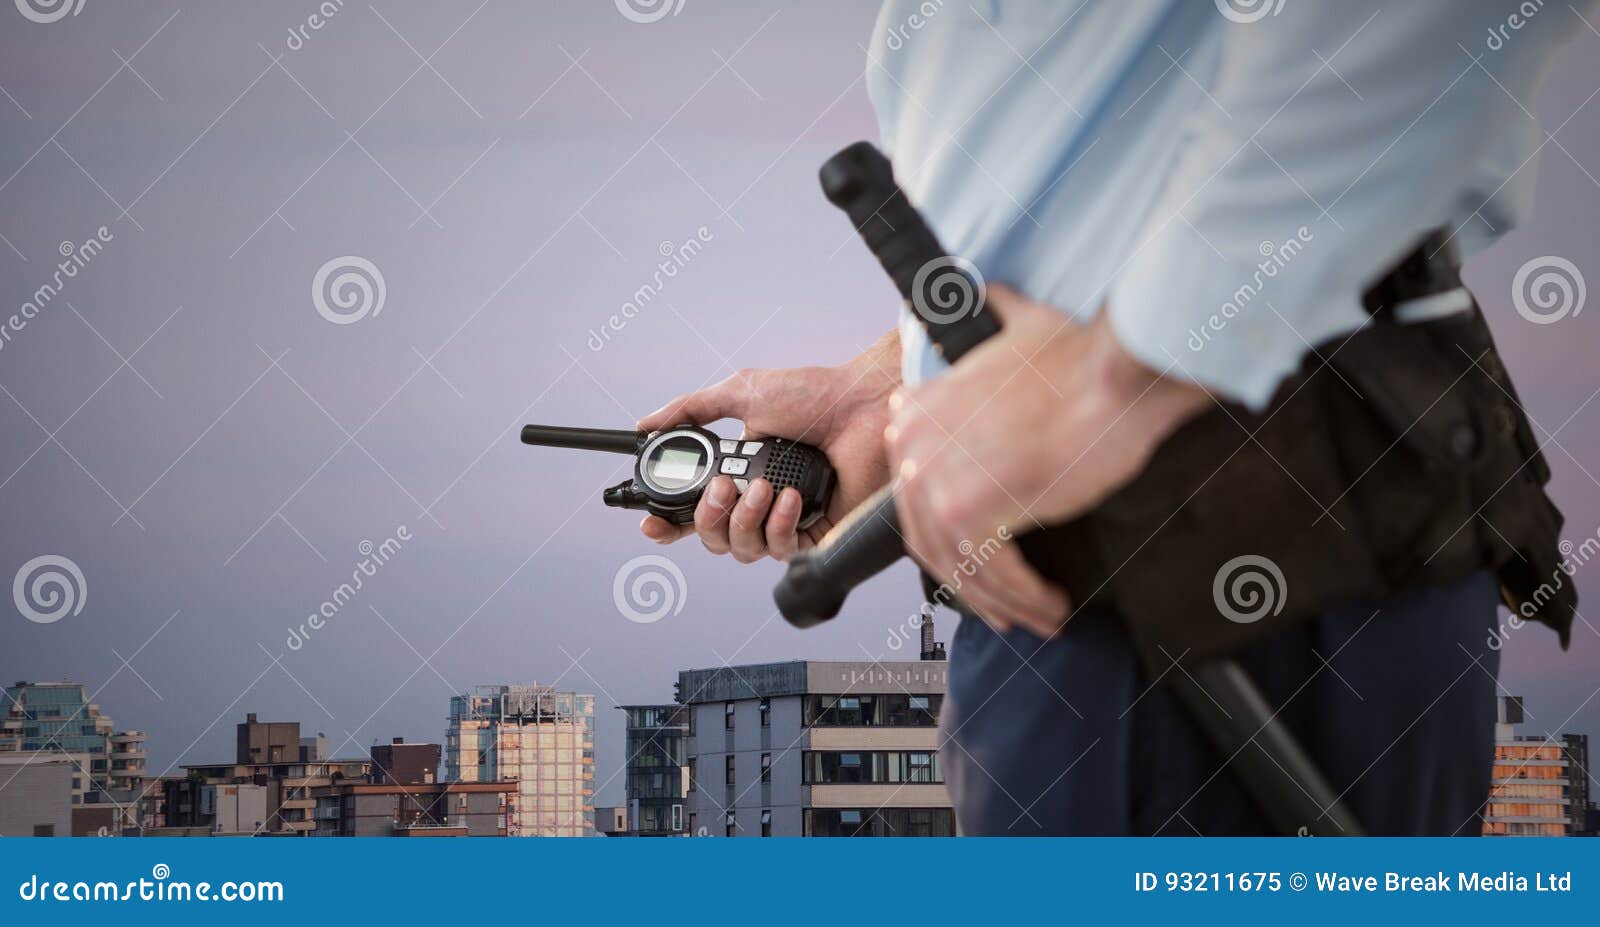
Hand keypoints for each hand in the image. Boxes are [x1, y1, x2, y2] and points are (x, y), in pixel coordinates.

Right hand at [637, 333, 898, 561]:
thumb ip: (691, 410)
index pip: (695, 510)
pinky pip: (780, 552)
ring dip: (743, 519)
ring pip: (741, 550)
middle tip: (723, 487)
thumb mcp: (741, 393)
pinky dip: (779, 525)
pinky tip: (791, 498)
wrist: (862, 406)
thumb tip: (646, 424)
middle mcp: (759, 501)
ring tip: (764, 486)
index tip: (651, 522)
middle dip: (708, 517)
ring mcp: (787, 520)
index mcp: (739, 472)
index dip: (669, 523)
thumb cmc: (813, 396)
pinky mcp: (816, 535)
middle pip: (712, 539)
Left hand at [887, 285, 1208, 636]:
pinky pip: (994, 574)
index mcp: (915, 411)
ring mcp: (934, 480)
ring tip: (1039, 617)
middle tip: (1010, 606)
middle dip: (976, 583)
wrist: (1114, 372)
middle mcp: (912, 446)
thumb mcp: (1018, 327)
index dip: (952, 540)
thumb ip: (996, 316)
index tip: (983, 562)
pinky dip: (1025, 599)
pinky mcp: (969, 510)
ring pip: (964, 566)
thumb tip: (994, 292)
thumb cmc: (1081, 358)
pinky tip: (1052, 608)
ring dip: (1006, 602)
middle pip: (934, 541)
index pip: (918, 499)